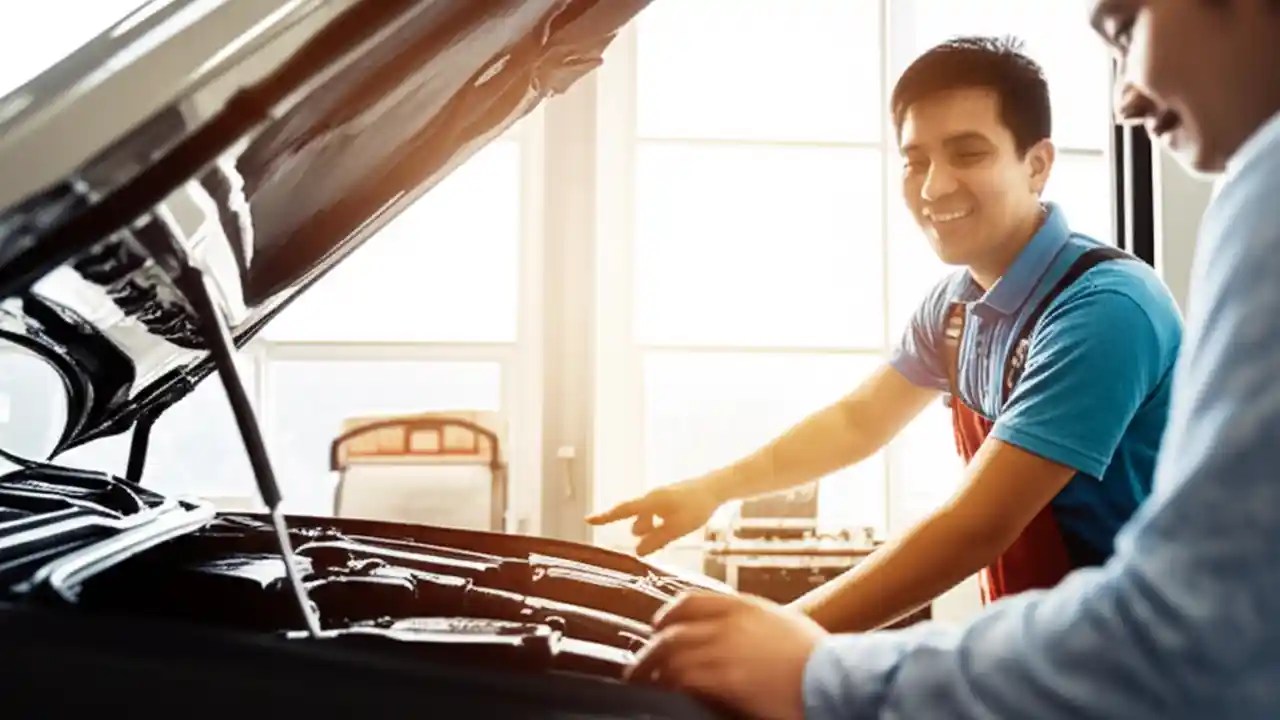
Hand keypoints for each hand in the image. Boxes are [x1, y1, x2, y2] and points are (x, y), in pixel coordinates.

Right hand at [585, 476, 722, 555]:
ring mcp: (662, 496)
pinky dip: (660, 523)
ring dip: (652, 528)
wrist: (717, 487)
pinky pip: (658, 513)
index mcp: (650, 502)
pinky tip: (673, 528)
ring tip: (667, 535)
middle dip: (640, 531)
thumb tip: (637, 552)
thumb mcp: (676, 529)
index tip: (588, 520)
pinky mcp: (671, 497)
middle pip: (636, 517)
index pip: (621, 511)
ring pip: (648, 516)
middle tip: (650, 545)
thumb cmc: (697, 507)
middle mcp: (652, 497)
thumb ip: (656, 541)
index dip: (604, 517)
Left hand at [625, 591, 826, 719]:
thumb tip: (741, 635)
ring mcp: (724, 649)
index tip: (658, 624)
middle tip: (640, 662)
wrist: (836, 678)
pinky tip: (664, 691)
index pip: (691, 601)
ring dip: (653, 668)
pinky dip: (669, 683)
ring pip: (671, 654)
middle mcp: (729, 623)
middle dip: (652, 647)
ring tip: (644, 681)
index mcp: (745, 606)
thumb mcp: (785, 625)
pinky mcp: (723, 678)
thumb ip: (756, 625)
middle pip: (673, 630)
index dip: (668, 614)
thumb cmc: (820, 658)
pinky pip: (682, 677)